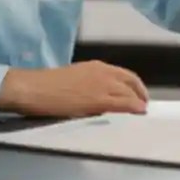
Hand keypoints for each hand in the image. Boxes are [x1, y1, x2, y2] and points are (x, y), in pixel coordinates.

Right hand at [0, 60, 148, 116]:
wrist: (36, 88)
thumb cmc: (48, 85)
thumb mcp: (75, 77)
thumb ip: (90, 83)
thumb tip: (100, 95)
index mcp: (96, 66)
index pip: (124, 74)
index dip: (134, 84)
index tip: (138, 94)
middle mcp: (103, 72)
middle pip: (131, 82)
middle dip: (140, 93)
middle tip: (143, 104)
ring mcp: (102, 85)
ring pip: (129, 93)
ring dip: (138, 102)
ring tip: (141, 112)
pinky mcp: (99, 100)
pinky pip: (123, 103)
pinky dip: (134, 107)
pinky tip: (138, 112)